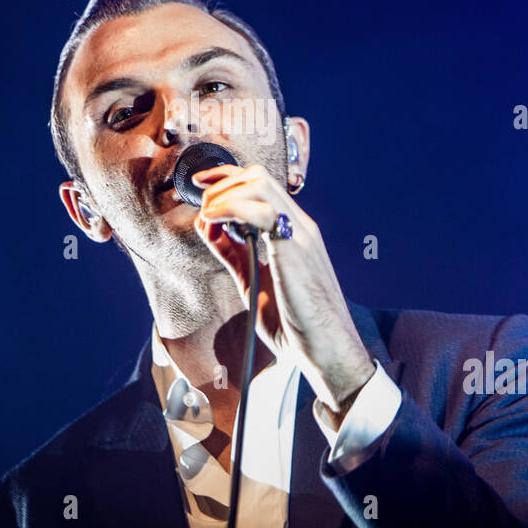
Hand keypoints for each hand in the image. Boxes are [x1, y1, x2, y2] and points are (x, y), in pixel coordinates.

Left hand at [191, 163, 375, 410]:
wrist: (326, 351)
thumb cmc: (296, 323)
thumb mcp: (254, 281)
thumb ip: (234, 254)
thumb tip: (210, 228)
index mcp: (294, 231)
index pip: (261, 184)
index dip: (227, 177)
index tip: (200, 184)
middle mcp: (300, 226)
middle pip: (259, 176)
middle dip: (222, 182)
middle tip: (202, 203)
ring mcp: (301, 234)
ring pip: (261, 184)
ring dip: (224, 193)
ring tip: (207, 213)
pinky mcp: (296, 249)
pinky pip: (262, 211)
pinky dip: (231, 208)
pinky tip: (216, 222)